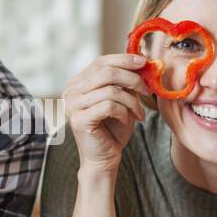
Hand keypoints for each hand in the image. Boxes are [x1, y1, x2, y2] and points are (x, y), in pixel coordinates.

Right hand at [61, 54, 148, 174]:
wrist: (105, 159)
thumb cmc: (114, 129)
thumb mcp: (122, 99)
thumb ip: (125, 80)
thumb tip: (141, 57)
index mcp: (77, 83)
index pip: (100, 62)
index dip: (123, 59)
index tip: (144, 62)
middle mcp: (70, 92)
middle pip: (106, 72)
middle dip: (132, 79)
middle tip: (146, 91)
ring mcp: (72, 105)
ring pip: (110, 90)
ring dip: (131, 101)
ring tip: (138, 112)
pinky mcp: (79, 119)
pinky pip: (109, 106)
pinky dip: (124, 112)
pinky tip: (126, 121)